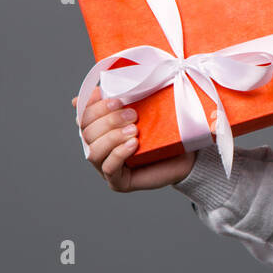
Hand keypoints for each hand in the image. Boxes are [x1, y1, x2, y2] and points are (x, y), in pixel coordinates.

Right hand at [72, 86, 197, 190]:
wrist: (188, 155)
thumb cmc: (164, 130)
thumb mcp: (145, 108)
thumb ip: (124, 96)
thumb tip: (94, 90)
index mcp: (100, 129)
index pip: (83, 116)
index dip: (92, 105)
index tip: (114, 98)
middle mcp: (99, 148)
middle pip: (86, 133)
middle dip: (108, 120)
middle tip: (133, 114)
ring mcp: (106, 167)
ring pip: (93, 152)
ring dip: (112, 137)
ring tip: (134, 130)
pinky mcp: (119, 182)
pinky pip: (109, 168)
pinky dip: (119, 153)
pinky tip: (133, 144)